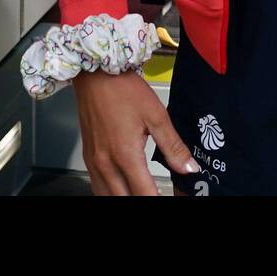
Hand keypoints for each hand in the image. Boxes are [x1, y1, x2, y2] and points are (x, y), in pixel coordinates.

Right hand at [72, 68, 200, 195]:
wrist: (95, 75)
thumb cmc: (123, 89)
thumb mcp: (156, 114)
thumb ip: (173, 146)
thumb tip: (189, 167)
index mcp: (126, 155)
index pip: (144, 193)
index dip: (158, 200)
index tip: (168, 199)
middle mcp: (106, 164)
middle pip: (124, 200)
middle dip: (142, 200)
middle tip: (156, 195)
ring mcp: (94, 163)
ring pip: (107, 197)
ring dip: (125, 199)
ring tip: (140, 193)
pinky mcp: (87, 158)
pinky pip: (97, 187)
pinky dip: (110, 194)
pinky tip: (120, 190)